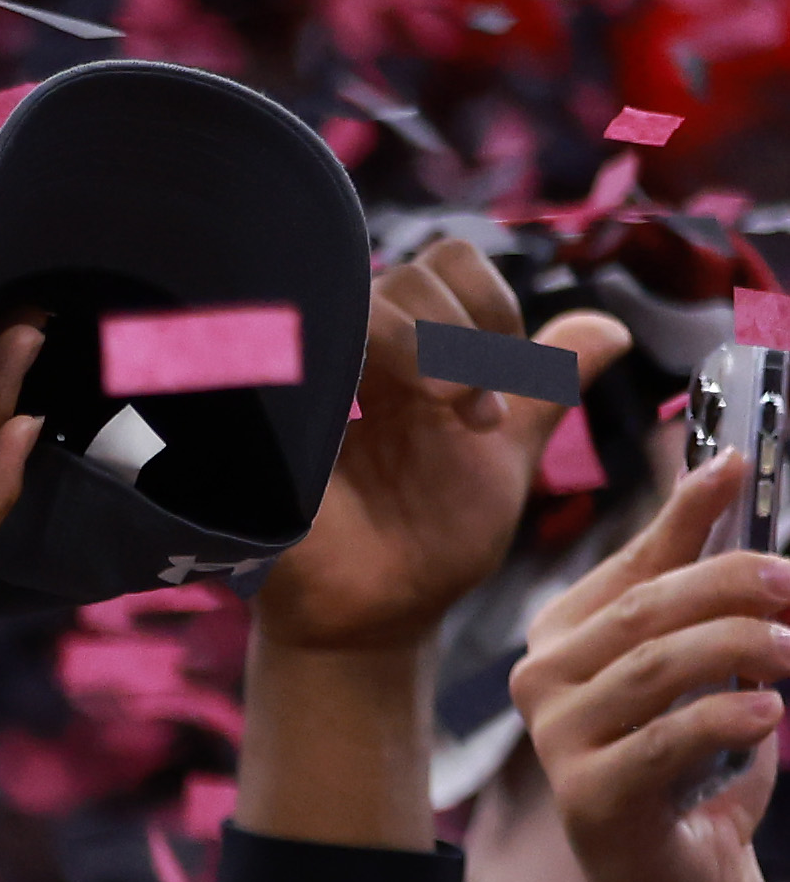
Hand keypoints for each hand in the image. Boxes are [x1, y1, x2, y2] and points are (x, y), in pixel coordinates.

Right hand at [263, 237, 629, 659]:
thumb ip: (547, 387)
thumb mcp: (505, 454)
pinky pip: (291, 351)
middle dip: (462, 335)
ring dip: (422, 346)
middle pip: (405, 275)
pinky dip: (342, 367)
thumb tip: (614, 327)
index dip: (488, 304)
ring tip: (447, 412)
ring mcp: (307, 382)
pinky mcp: (268, 418)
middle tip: (475, 412)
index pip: (444, 263)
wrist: (377, 618)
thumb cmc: (431, 541)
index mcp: (409, 351)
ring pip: (358, 300)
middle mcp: (356, 354)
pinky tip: (371, 423)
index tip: (500, 384)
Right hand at [515, 448, 789, 881]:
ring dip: (742, 649)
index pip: (636, 561)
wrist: (683, 875)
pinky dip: (729, 719)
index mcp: (564, 636)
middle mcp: (541, 682)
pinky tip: (771, 715)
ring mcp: (557, 741)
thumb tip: (724, 460)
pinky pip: (666, 740)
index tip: (738, 464)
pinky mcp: (587, 798)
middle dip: (736, 587)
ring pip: (656, 666)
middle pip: (648, 609)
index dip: (690, 514)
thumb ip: (702, 572)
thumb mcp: (702, 652)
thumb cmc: (693, 760)